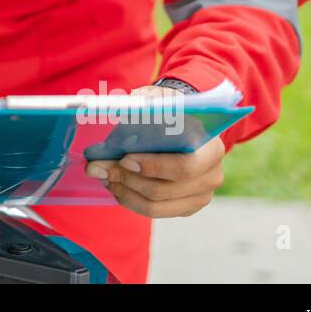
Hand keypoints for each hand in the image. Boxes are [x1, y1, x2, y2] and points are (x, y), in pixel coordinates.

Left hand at [82, 84, 224, 216]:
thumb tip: (122, 108)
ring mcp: (200, 196)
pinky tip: (114, 185)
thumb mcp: (163, 100)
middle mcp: (211, 177)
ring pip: (155, 205)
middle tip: (98, 168)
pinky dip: (130, 199)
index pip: (184, 167)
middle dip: (126, 179)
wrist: (185, 124)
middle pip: (164, 190)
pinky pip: (154, 211)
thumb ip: (148, 102)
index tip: (124, 158)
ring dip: (123, 191)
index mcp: (212, 150)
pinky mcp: (186, 207)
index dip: (153, 167)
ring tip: (102, 176)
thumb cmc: (172, 112)